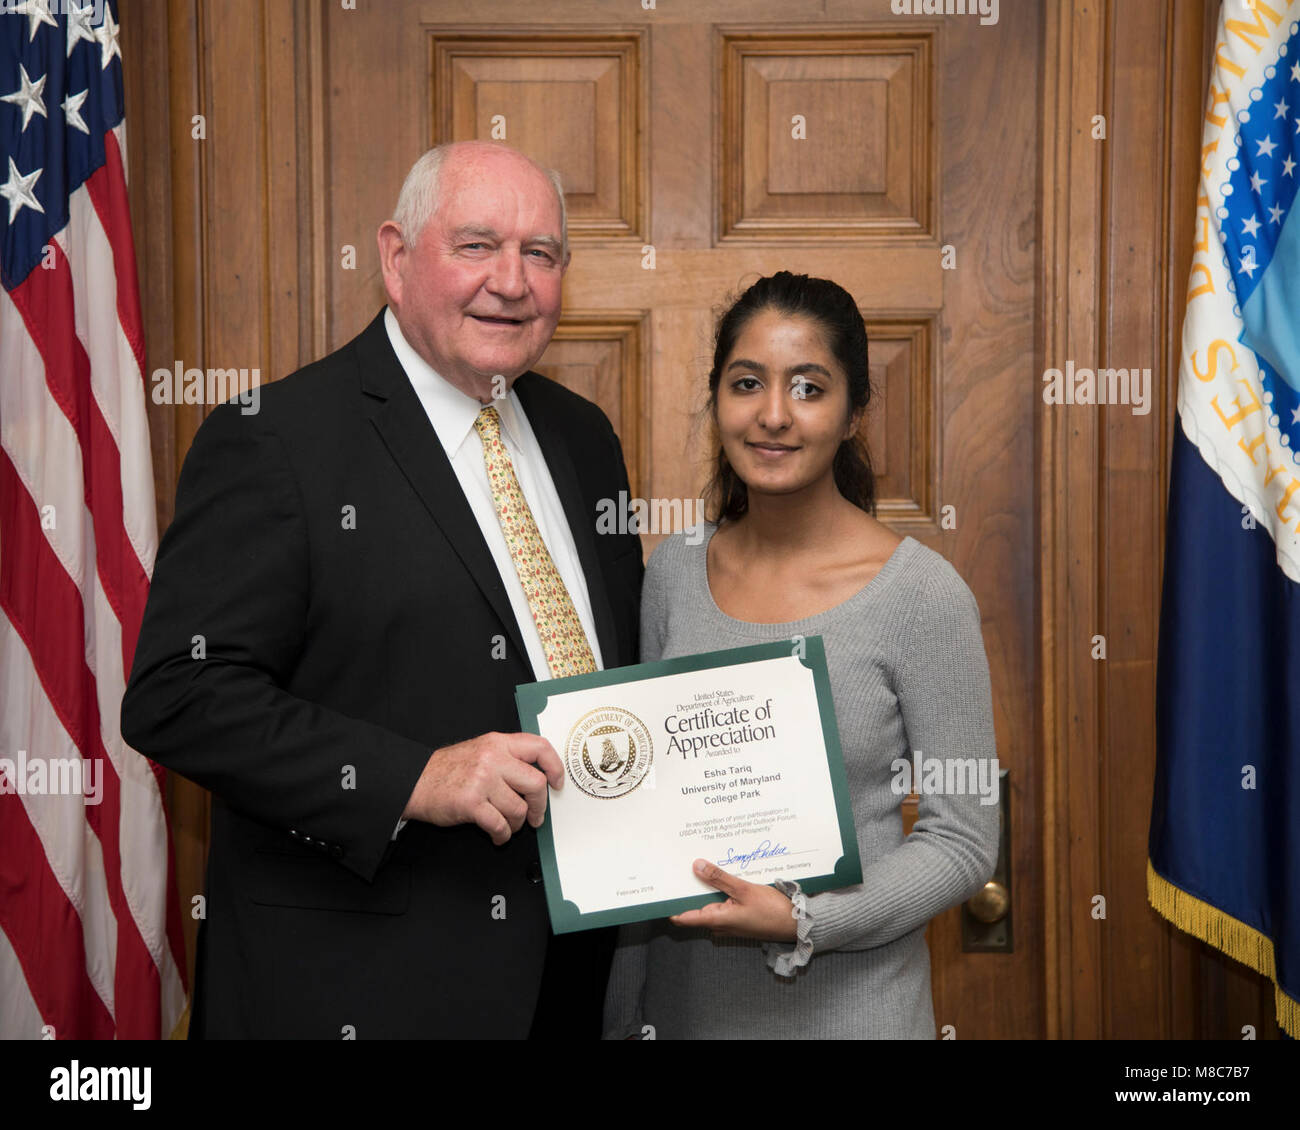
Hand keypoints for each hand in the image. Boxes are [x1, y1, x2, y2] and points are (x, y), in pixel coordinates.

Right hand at [402, 731, 562, 845]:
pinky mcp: (471, 803)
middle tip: (535, 816)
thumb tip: (539, 775)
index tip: (557, 782)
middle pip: (536, 784)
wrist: (414, 781)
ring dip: (517, 824)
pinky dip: (502, 835)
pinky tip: (498, 834)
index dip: (555, 766)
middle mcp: (493, 758)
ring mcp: (482, 780)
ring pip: (519, 809)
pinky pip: (500, 825)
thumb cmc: (447, 769)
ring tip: (508, 825)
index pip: (539, 747)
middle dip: (539, 806)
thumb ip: (507, 756)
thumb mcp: (480, 750)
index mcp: (498, 743)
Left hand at [668, 859, 798, 941]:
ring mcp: (729, 922)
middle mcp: (719, 924)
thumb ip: (719, 878)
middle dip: (689, 889)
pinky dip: (719, 891)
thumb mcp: (744, 889)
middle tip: (681, 866)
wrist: (795, 924)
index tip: (661, 891)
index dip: (670, 906)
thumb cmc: (771, 910)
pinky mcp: (738, 917)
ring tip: (700, 864)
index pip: (683, 917)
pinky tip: (721, 876)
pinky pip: (722, 904)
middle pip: (695, 907)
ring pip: (709, 904)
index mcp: (717, 919)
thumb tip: (696, 866)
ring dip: (705, 888)